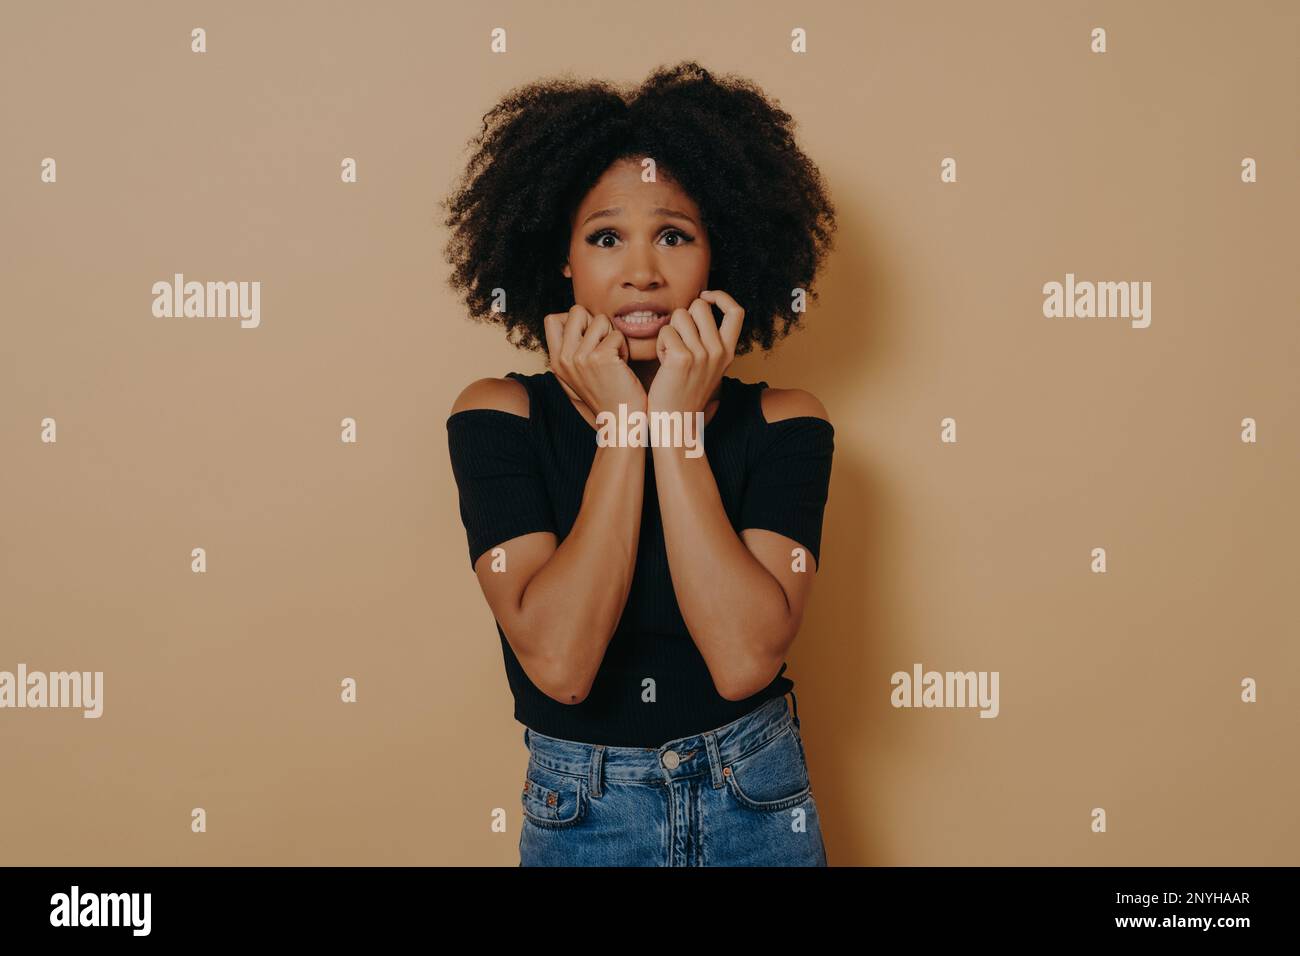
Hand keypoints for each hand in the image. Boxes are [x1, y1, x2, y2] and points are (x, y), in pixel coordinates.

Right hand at [543, 304, 646, 421]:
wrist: (620, 419)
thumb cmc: (605, 392)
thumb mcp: (577, 372)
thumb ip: (570, 347)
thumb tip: (574, 317)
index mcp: (556, 360)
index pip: (551, 319)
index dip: (573, 320)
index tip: (587, 337)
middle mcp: (564, 358)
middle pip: (576, 311)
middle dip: (595, 322)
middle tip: (603, 344)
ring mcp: (581, 358)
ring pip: (600, 319)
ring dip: (613, 335)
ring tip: (614, 357)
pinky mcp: (601, 358)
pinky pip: (617, 334)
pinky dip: (624, 347)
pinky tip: (622, 365)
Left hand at [647, 290, 743, 417]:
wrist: (676, 422)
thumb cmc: (686, 392)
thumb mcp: (710, 366)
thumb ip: (711, 340)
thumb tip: (702, 307)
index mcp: (728, 352)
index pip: (736, 311)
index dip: (721, 297)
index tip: (705, 297)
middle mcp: (719, 351)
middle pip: (700, 306)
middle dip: (684, 316)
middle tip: (679, 340)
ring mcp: (701, 354)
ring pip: (679, 315)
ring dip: (670, 331)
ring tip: (670, 354)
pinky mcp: (681, 358)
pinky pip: (665, 331)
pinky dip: (660, 344)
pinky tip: (663, 362)